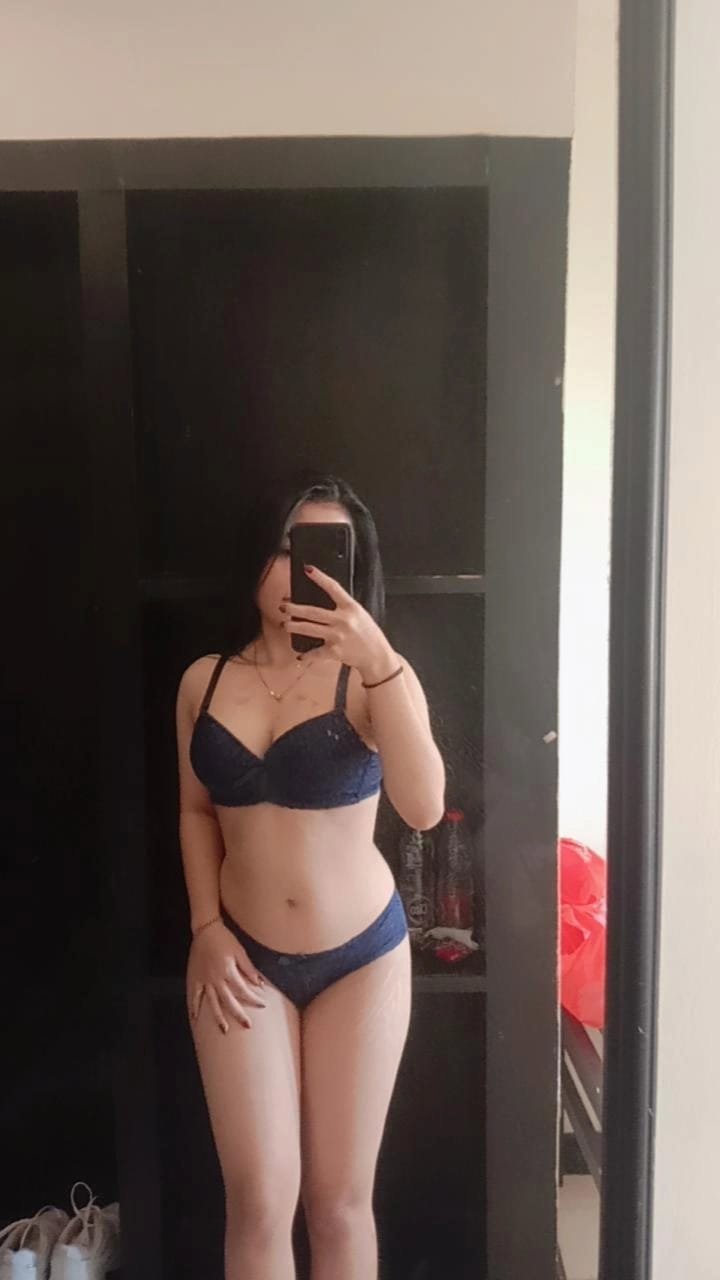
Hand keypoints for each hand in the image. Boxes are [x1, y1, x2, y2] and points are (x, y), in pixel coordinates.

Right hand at [187, 921, 266, 1032]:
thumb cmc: (225, 939)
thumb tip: (260, 984)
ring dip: (218, 1017)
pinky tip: (195, 1020)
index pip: (244, 990)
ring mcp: (204, 981)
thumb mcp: (240, 952)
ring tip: (224, 1030)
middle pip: (229, 1001)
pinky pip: (195, 996)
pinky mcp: (195, 979)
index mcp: (228, 972)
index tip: (263, 1005)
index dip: (254, 999)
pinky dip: (194, 1008)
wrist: (205, 930)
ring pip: (212, 1003)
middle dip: (239, 1014)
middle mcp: (216, 980)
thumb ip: (249, 969)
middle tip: (248, 1026)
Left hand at [283, 565, 397, 682]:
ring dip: (293, 626)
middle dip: (294, 608)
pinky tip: (301, 655)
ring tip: (285, 624)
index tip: (308, 569)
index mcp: (351, 608)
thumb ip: (343, 608)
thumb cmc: (369, 634)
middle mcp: (343, 620)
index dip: (319, 577)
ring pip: (309, 629)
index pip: (333, 588)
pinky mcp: (334, 651)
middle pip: (313, 611)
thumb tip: (321, 602)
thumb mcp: (360, 614)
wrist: (377, 656)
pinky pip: (316, 652)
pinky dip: (307, 655)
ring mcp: (337, 636)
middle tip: (283, 606)